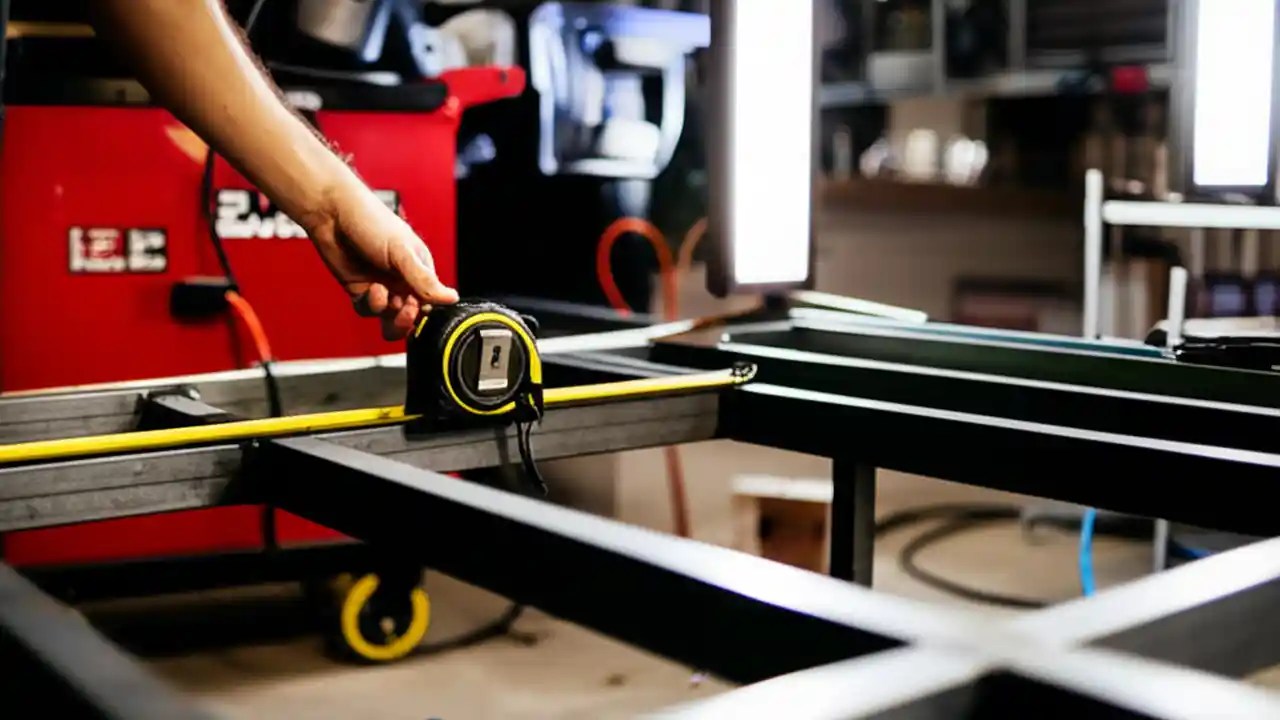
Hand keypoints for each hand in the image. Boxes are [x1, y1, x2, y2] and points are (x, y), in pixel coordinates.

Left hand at [303, 182, 458, 340]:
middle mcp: (402, 280)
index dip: (423, 310)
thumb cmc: (372, 222)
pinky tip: (368, 288)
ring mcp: (381, 286)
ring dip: (385, 312)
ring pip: (389, 317)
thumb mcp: (402, 253)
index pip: (430, 302)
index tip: (415, 305)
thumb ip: (424, 280)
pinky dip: (369, 305)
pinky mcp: (360, 290)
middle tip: (401, 309)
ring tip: (379, 292)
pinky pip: (368, 311)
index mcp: (420, 269)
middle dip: (405, 318)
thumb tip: (451, 298)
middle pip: (410, 315)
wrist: (333, 214)